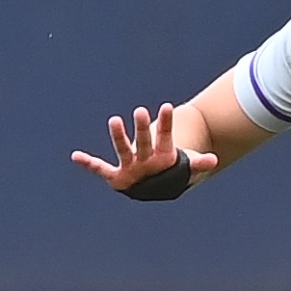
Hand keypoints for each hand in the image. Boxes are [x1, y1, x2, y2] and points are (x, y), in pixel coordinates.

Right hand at [71, 103, 218, 193]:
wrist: (156, 184)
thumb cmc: (171, 172)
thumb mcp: (187, 170)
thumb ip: (198, 164)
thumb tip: (214, 160)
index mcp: (162, 154)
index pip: (165, 135)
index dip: (166, 123)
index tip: (167, 106)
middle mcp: (144, 156)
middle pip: (144, 140)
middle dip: (141, 128)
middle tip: (140, 111)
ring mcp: (130, 163)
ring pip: (124, 148)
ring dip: (119, 136)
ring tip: (115, 120)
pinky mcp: (118, 176)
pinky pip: (101, 169)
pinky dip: (89, 164)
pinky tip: (76, 156)